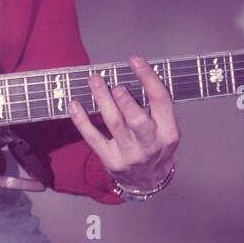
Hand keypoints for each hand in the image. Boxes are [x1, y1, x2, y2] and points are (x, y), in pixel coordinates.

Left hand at [68, 55, 179, 191]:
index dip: (148, 78)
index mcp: (168, 132)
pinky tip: (75, 105)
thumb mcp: (166, 129)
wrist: (149, 182)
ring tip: (95, 81)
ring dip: (102, 100)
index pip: (161, 101)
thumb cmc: (157, 147)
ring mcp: (129, 155)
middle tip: (115, 84)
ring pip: (113, 124)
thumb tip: (135, 75)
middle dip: (124, 99)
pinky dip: (82, 120)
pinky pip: (93, 138)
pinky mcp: (111, 161)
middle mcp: (150, 145)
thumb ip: (155, 108)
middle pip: (137, 119)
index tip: (135, 60)